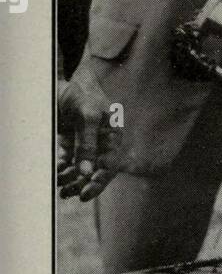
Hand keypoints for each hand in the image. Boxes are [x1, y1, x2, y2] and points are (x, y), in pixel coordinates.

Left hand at [57, 60, 121, 200]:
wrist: (63, 80)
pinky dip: (62, 169)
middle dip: (83, 184)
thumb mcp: (88, 116)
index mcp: (114, 136)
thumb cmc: (83, 93)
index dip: (99, 181)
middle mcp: (102, 142)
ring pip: (80, 169)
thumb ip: (88, 143)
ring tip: (60, 188)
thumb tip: (86, 171)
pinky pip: (68, 161)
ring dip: (70, 180)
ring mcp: (86, 143)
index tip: (85, 193)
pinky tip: (56, 173)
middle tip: (70, 194)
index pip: (110, 165)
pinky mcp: (71, 142)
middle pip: (95, 171)